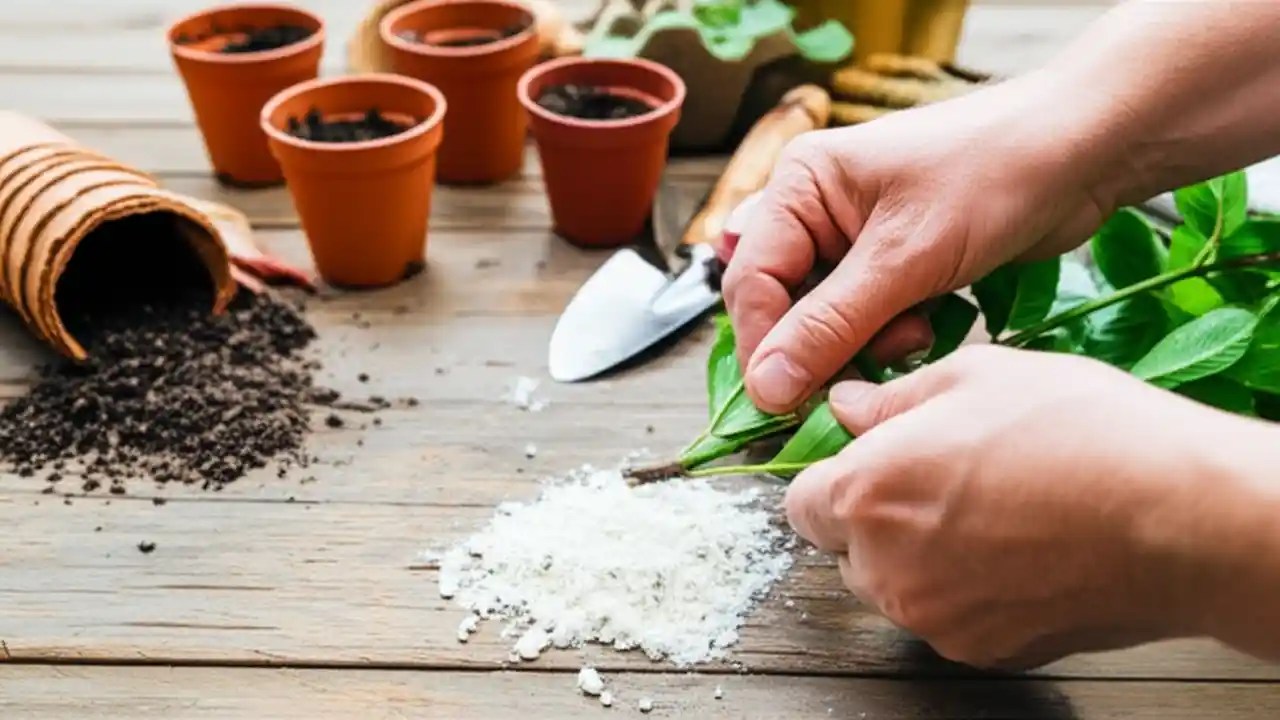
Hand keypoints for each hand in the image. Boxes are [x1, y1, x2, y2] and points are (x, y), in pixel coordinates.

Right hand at [722, 75, 1121, 414]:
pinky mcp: (894, 262)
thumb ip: (830, 327)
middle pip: (783, 304)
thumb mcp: (905, 257)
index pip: (752, 282)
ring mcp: (855, 237)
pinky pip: (866, 319)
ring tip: (912, 334)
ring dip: (862, 342)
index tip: (786, 401)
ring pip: (825, 319)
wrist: (1087, 149)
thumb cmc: (996, 175)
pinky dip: (890, 334)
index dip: (765, 346)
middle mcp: (817, 209)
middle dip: (823, 344)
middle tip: (866, 367)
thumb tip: (765, 389)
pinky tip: (927, 325)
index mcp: (801, 185)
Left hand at [785, 345, 1279, 668]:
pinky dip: (964, 590)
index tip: (870, 462)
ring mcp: (932, 617)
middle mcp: (885, 567)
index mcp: (867, 492)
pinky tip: (1018, 550)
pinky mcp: (979, 649)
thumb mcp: (975, 376)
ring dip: (917, 555)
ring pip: (893, 586)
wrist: (1177, 517)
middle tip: (941, 477)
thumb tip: (846, 406)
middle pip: (845, 549)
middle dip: (874, 517)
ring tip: (991, 510)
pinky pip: (945, 616)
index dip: (834, 479)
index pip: (800, 503)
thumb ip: (890, 399)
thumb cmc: (1080, 432)